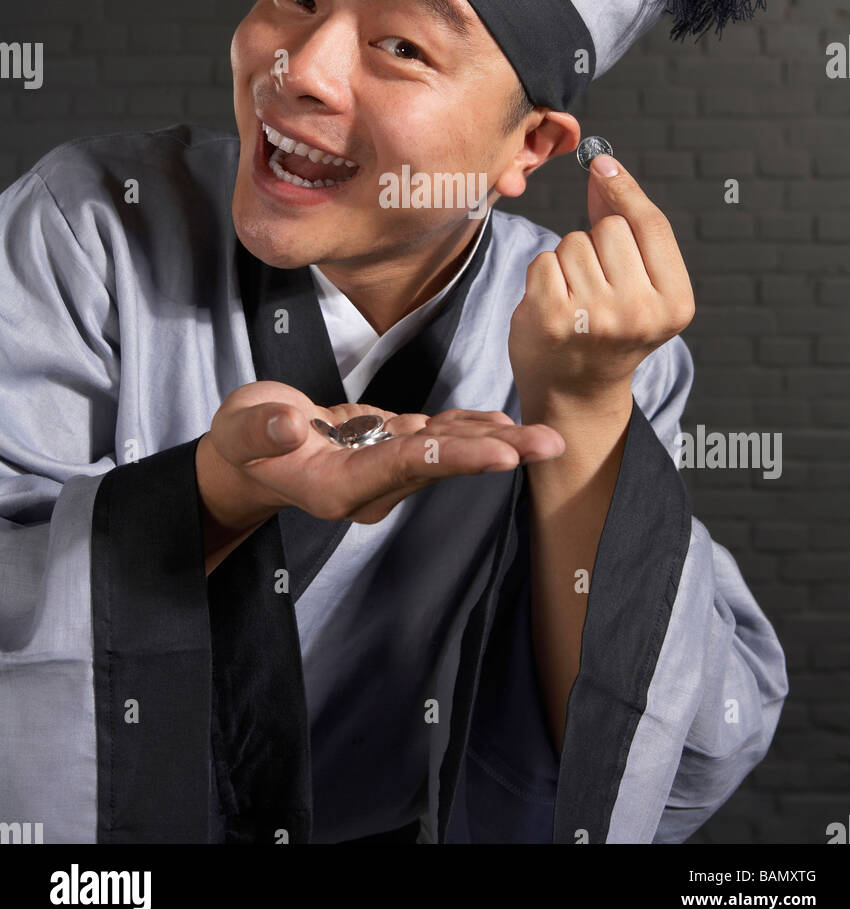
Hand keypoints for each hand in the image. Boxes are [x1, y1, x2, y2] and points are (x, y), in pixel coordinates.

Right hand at [196, 383, 564, 545]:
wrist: (247, 455)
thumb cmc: (240, 440)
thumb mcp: (238, 430)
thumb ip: (260, 430)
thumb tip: (288, 427)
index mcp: (337, 487)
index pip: (404, 466)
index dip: (455, 456)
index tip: (502, 454)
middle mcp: (371, 486)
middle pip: (441, 465)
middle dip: (497, 454)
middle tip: (551, 444)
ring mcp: (383, 469)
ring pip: (447, 452)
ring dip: (497, 442)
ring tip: (546, 437)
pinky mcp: (389, 448)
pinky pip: (437, 438)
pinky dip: (471, 427)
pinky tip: (504, 421)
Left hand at [508, 153, 694, 411]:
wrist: (576, 391)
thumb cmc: (609, 328)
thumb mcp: (640, 285)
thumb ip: (630, 227)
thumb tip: (605, 167)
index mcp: (674, 303)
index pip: (651, 224)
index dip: (625, 188)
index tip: (602, 163)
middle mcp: (639, 312)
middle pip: (610, 228)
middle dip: (598, 241)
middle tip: (597, 282)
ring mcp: (594, 317)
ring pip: (573, 241)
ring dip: (568, 260)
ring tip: (576, 297)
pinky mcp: (552, 318)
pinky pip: (543, 260)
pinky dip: (543, 274)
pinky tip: (553, 304)